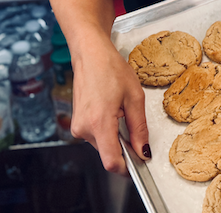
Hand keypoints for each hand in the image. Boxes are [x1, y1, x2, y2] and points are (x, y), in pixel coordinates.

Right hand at [70, 39, 148, 173]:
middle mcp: (84, 129)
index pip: (111, 162)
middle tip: (131, 119)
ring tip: (118, 108)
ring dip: (115, 134)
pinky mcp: (76, 123)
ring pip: (102, 144)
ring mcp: (78, 127)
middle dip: (124, 145)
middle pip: (108, 153)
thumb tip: (144, 151)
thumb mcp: (134, 97)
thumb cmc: (110, 69)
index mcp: (99, 123)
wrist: (90, 54)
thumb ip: (139, 128)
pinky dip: (106, 129)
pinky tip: (110, 109)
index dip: (127, 166)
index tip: (139, 161)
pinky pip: (96, 135)